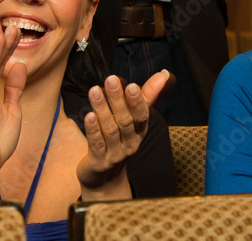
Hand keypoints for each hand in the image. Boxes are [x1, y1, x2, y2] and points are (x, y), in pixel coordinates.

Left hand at [76, 71, 169, 199]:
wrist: (105, 177)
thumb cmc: (120, 140)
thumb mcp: (134, 119)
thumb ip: (147, 96)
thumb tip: (164, 74)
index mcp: (140, 131)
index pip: (142, 115)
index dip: (137, 101)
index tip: (132, 85)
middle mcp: (131, 143)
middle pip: (125, 120)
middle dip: (118, 99)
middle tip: (111, 79)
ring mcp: (115, 154)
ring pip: (110, 129)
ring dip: (102, 109)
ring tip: (94, 91)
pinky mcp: (99, 162)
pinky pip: (97, 144)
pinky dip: (93, 129)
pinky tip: (88, 115)